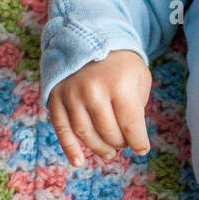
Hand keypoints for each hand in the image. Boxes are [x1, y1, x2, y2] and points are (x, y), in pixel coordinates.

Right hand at [47, 49, 152, 165]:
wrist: (89, 37)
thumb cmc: (121, 64)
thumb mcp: (139, 78)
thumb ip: (136, 108)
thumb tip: (131, 138)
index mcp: (118, 84)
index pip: (130, 125)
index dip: (138, 142)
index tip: (142, 149)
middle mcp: (92, 90)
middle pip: (108, 132)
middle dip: (119, 143)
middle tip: (123, 144)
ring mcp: (71, 94)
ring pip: (85, 134)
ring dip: (99, 148)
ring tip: (109, 153)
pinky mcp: (55, 98)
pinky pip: (62, 129)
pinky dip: (70, 148)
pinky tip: (79, 162)